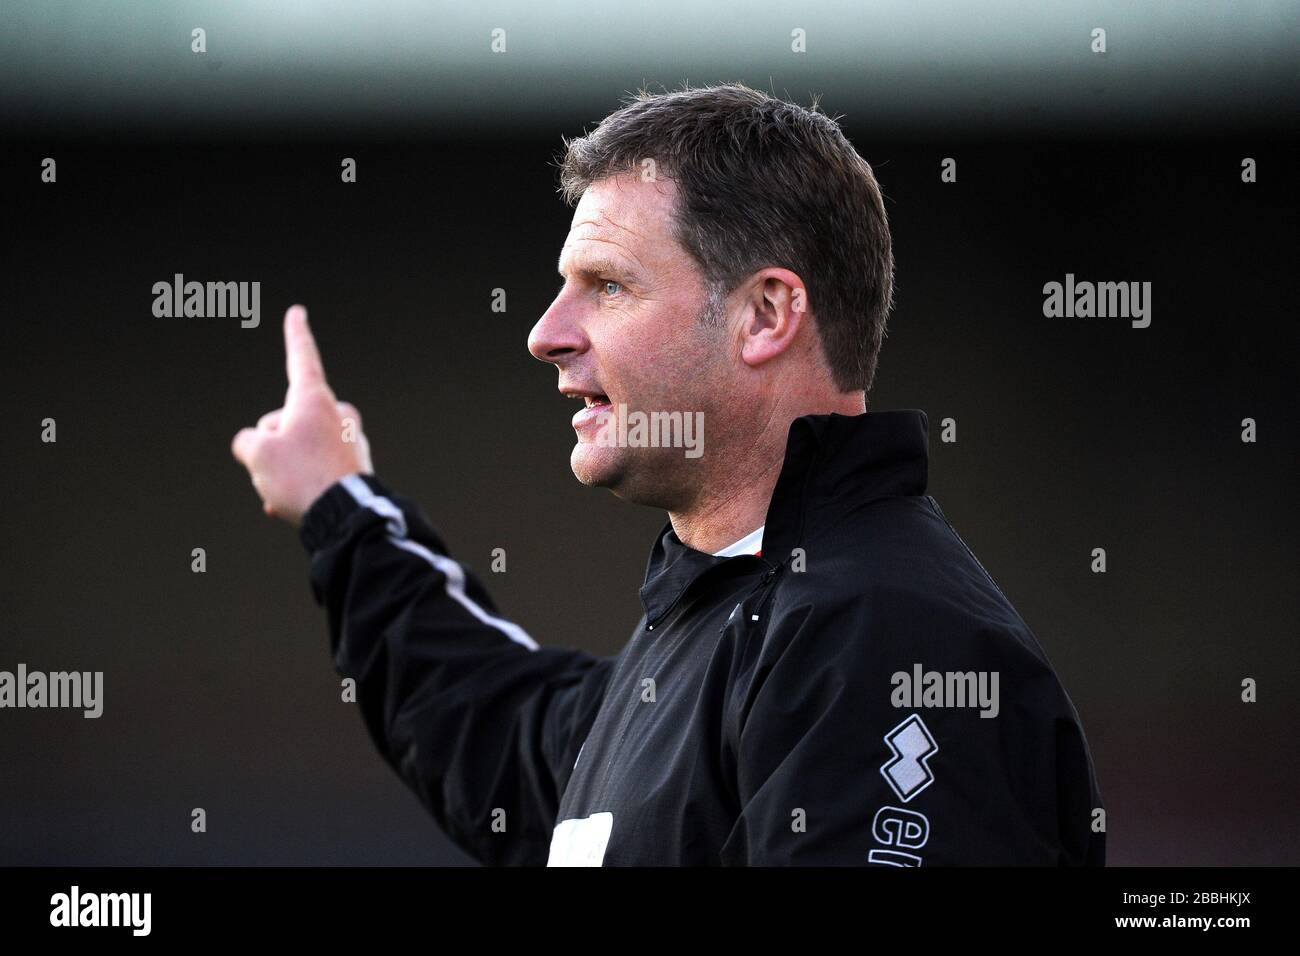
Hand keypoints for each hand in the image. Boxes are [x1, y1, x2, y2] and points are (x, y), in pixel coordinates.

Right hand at [231, 305, 372, 523]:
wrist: (345, 516)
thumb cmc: (301, 477)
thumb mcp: (257, 454)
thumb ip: (248, 440)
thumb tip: (258, 445)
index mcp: (315, 399)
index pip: (301, 357)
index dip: (295, 334)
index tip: (297, 312)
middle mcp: (337, 413)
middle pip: (286, 421)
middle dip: (271, 446)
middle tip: (278, 470)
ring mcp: (349, 439)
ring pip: (298, 449)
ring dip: (283, 470)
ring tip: (288, 492)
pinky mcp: (354, 466)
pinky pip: (314, 470)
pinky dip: (299, 485)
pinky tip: (289, 505)